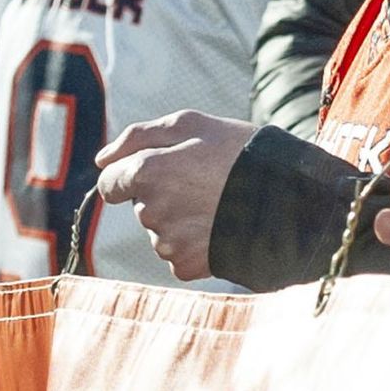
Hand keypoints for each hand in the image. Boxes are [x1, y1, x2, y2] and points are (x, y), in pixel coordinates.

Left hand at [93, 112, 253, 281]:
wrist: (288, 200)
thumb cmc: (238, 153)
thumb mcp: (191, 124)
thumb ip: (138, 137)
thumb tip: (101, 159)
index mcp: (147, 172)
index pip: (109, 184)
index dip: (131, 175)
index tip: (161, 172)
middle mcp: (150, 211)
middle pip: (140, 205)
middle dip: (163, 194)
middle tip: (204, 183)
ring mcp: (167, 242)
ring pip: (159, 230)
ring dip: (178, 219)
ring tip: (216, 205)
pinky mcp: (184, 266)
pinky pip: (176, 255)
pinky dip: (193, 243)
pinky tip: (218, 228)